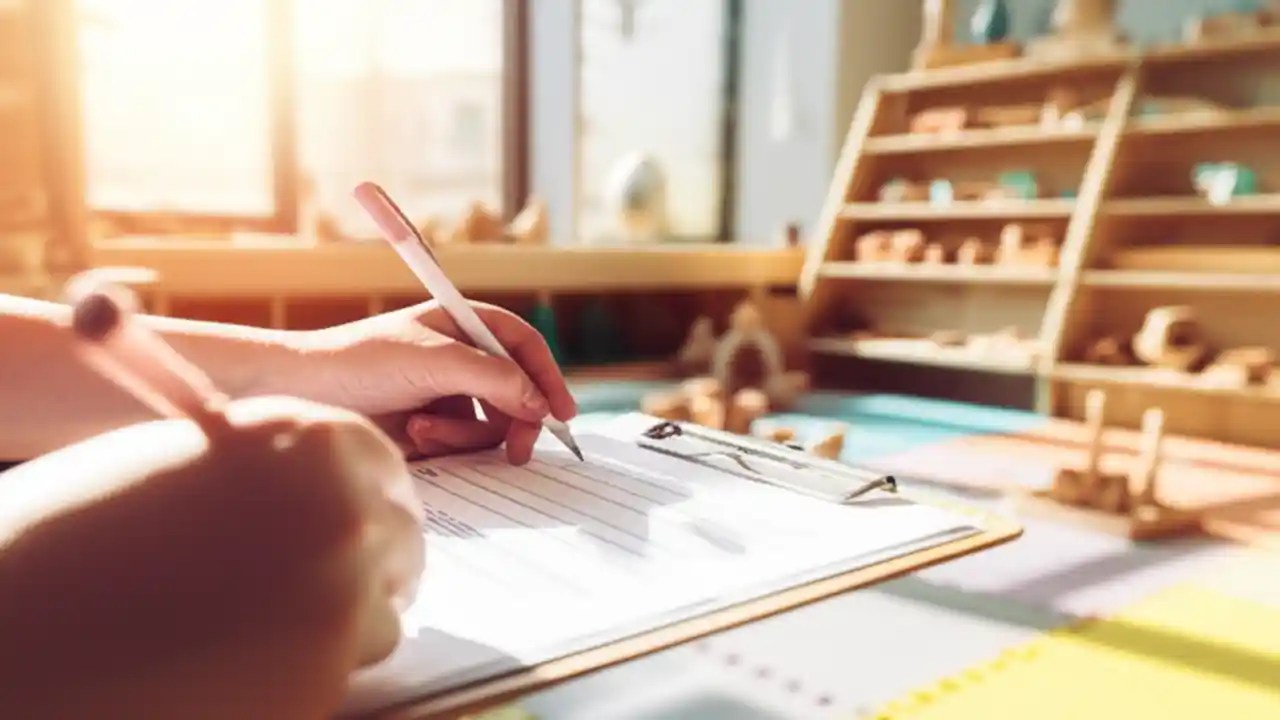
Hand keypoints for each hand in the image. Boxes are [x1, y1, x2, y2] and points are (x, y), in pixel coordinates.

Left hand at [298, 301, 576, 463]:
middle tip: (517, 450)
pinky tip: (415, 437)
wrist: (304, 395)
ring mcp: (447, 394)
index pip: (522, 345)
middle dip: (514, 420)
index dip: (547, 376)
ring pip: (491, 425)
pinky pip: (465, 445)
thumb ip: (492, 377)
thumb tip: (538, 403)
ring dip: (464, 434)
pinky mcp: (432, 427)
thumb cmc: (359, 363)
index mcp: (463, 326)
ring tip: (426, 430)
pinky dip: (447, 445)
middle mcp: (460, 357)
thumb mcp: (433, 361)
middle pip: (517, 391)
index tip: (563, 413)